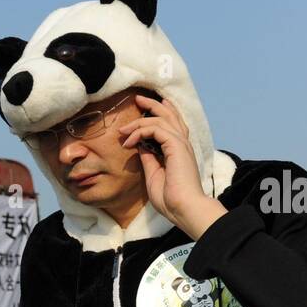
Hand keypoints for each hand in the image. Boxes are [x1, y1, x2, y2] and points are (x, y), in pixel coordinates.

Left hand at [117, 94, 226, 239]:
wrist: (183, 208)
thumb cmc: (170, 199)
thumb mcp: (153, 174)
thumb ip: (149, 158)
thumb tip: (141, 145)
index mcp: (178, 151)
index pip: (171, 125)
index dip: (158, 114)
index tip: (140, 113)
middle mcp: (181, 144)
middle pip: (169, 115)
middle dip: (153, 104)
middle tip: (137, 98)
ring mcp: (180, 144)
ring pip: (160, 119)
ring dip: (138, 122)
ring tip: (123, 131)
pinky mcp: (176, 146)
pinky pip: (155, 128)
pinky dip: (140, 132)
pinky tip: (129, 142)